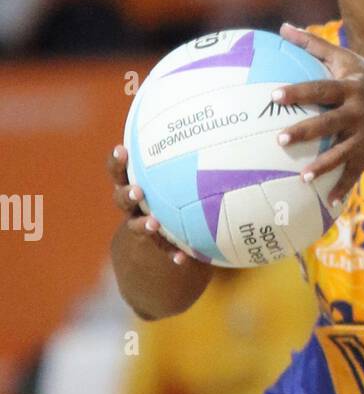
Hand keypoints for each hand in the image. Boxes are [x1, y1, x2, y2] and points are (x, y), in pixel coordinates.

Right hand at [108, 143, 191, 265]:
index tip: (121, 149)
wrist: (158, 237)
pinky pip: (162, 250)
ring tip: (153, 224)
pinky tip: (182, 258)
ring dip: (143, 225)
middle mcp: (132, 206)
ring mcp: (140, 226)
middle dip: (127, 192)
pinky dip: (172, 253)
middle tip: (138, 190)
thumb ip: (182, 162)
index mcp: (133, 184)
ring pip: (135, 226)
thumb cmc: (169, 196)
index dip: (117, 161)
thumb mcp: (169, 180)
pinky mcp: (154, 246)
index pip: (119, 170)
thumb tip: (216, 135)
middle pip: (121, 198)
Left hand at [271, 23, 363, 204]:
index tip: (275, 96)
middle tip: (280, 139)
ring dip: (324, 166)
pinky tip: (330, 202)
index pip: (320, 89)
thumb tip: (282, 27)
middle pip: (329, 123)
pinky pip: (356, 172)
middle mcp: (358, 111)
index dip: (299, 92)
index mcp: (349, 88)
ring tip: (303, 178)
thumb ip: (313, 45)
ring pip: (343, 152)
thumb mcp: (344, 57)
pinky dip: (344, 187)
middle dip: (306, 132)